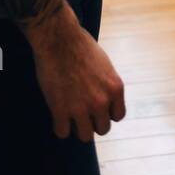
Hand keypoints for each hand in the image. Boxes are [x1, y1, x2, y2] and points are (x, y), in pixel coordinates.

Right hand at [28, 5, 125, 141]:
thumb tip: (104, 101)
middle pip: (102, 129)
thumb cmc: (80, 46)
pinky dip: (59, 126)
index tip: (97, 106)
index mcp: (116, 88)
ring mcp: (81, 108)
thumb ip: (106, 86)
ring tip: (69, 115)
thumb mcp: (105, 65)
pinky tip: (57, 113)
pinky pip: (63, 133)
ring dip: (77, 127)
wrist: (59, 38)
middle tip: (81, 110)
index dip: (106, 113)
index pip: (118, 116)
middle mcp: (102, 101)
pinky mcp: (60, 110)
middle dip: (92, 121)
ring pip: (85, 136)